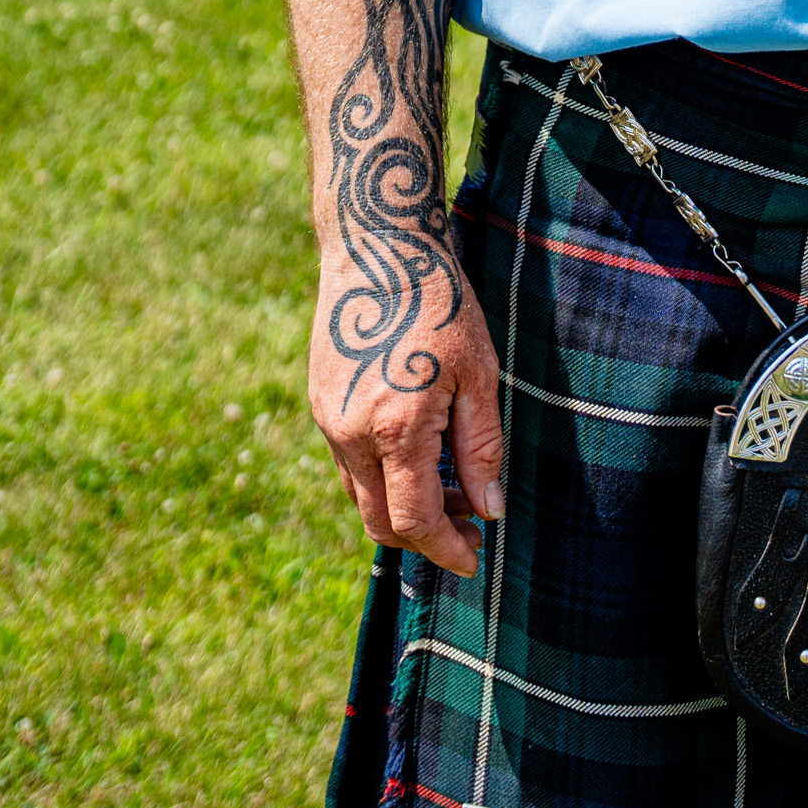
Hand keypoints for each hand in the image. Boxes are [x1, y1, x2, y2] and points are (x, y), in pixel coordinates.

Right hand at [309, 246, 504, 577]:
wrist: (377, 247)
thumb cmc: (441, 304)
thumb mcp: (479, 374)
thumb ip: (481, 448)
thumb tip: (488, 511)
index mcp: (394, 429)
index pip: (414, 521)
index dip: (445, 549)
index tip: (473, 560)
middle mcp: (349, 433)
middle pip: (380, 522)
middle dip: (426, 537)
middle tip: (471, 526)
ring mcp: (327, 420)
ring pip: (361, 495)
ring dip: (404, 506)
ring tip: (455, 487)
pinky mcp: (319, 403)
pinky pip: (349, 462)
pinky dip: (384, 475)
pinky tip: (421, 451)